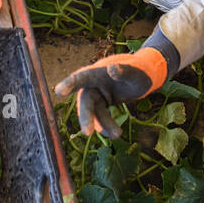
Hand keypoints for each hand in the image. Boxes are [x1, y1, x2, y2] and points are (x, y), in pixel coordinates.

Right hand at [54, 46, 169, 136]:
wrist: (144, 77)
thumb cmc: (140, 71)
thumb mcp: (136, 72)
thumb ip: (125, 71)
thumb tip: (112, 68)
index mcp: (98, 71)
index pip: (82, 77)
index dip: (70, 83)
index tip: (59, 91)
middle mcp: (94, 83)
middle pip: (85, 100)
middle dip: (86, 116)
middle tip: (87, 132)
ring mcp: (97, 94)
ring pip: (94, 112)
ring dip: (103, 124)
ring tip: (118, 134)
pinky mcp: (102, 103)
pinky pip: (100, 116)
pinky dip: (106, 125)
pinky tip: (115, 133)